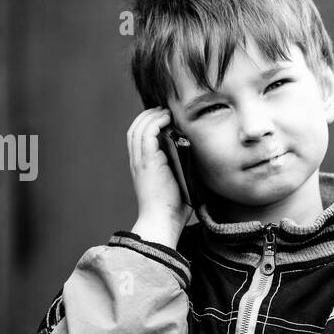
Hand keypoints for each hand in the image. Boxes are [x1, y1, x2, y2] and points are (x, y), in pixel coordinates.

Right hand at [127, 106, 189, 244]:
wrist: (162, 221)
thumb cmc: (172, 209)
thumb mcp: (176, 184)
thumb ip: (181, 169)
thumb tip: (198, 160)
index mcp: (142, 166)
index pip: (137, 137)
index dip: (147, 123)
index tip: (164, 118)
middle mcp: (137, 161)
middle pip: (135, 129)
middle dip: (148, 115)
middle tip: (165, 111)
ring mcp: (140, 161)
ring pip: (138, 128)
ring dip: (152, 116)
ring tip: (166, 112)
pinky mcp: (147, 162)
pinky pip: (147, 133)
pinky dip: (155, 122)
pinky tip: (167, 118)